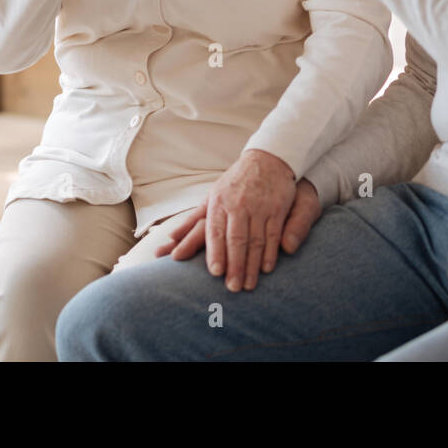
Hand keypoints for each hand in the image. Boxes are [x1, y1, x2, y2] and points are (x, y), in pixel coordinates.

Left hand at [168, 149, 296, 291]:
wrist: (266, 160)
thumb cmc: (234, 183)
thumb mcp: (212, 196)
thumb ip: (193, 219)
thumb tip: (170, 237)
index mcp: (219, 202)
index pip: (215, 232)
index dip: (216, 253)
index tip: (216, 273)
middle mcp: (238, 205)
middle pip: (236, 240)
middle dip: (235, 265)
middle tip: (233, 287)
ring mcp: (259, 207)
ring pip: (255, 240)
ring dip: (252, 265)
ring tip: (249, 285)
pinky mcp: (277, 208)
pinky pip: (273, 234)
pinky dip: (270, 253)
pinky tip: (266, 268)